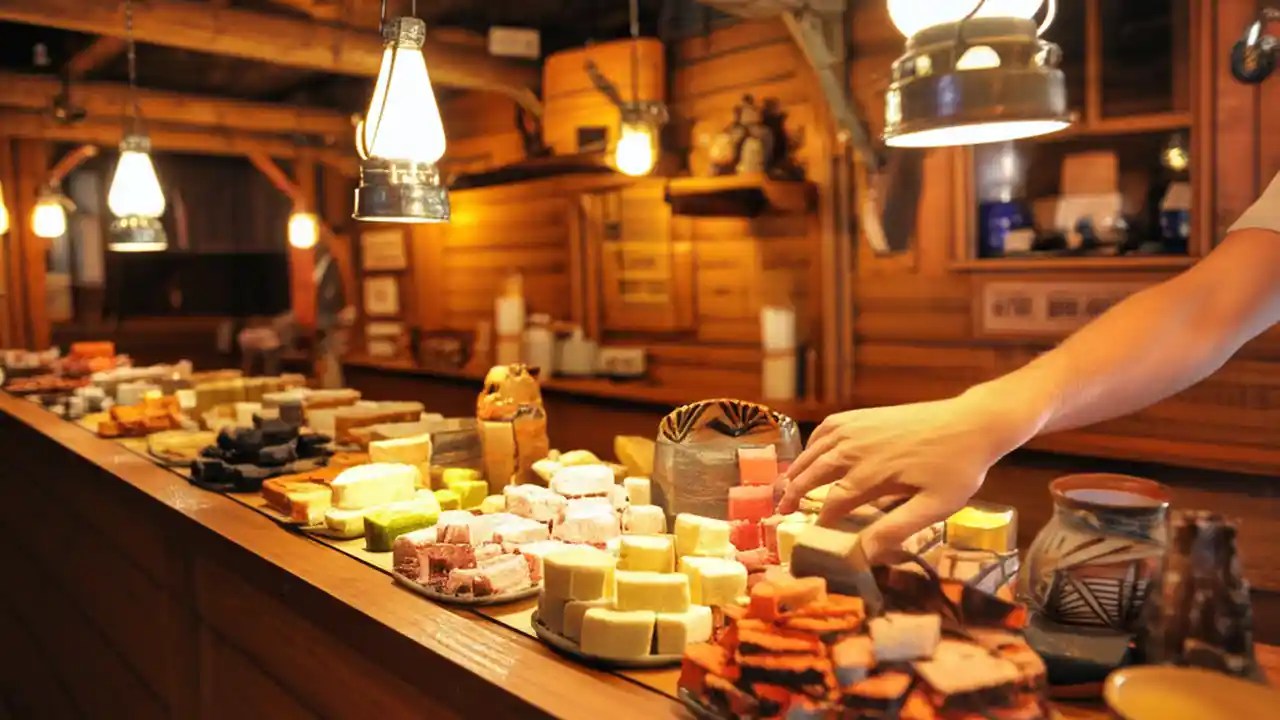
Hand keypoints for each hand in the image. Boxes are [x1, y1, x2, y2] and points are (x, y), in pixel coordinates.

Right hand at [777, 388, 1042, 559]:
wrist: (972, 422)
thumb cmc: (957, 467)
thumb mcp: (934, 507)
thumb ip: (896, 529)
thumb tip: (863, 554)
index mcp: (870, 474)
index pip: (832, 503)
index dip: (820, 522)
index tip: (812, 537)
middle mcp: (855, 448)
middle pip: (812, 474)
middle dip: (793, 494)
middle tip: (780, 512)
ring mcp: (857, 427)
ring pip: (815, 451)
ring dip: (798, 469)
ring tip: (785, 486)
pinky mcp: (864, 415)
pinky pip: (827, 429)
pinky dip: (813, 444)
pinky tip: (812, 454)